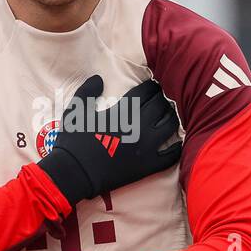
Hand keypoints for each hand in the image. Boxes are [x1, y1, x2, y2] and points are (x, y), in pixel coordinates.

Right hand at [37, 75, 181, 205]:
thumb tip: (99, 78)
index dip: (151, 86)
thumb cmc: (74, 140)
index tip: (152, 86)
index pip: (147, 91)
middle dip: (162, 99)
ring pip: (171, 125)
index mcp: (124, 111)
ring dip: (171, 117)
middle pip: (162, 105)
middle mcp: (140, 126)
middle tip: (160, 99)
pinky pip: (172, 155)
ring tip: (167, 116)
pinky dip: (177, 147)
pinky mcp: (149, 165)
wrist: (75, 172)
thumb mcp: (76, 110)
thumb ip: (88, 91)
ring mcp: (147, 147)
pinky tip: (176, 142)